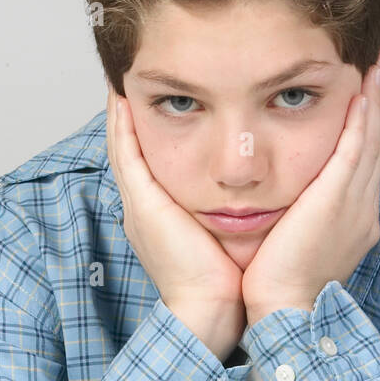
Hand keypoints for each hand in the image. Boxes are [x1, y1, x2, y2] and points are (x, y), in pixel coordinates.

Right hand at [105, 83, 247, 359]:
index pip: (155, 157)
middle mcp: (147, 204)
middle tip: (136, 71)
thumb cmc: (228, 281)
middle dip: (134, 108)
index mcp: (166, 212)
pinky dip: (121, 123)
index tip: (165, 93)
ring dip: (124, 106)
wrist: (212, 311)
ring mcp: (140, 202)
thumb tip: (258, 190)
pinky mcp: (143, 203)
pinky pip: (126, 153)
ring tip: (126, 69)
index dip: (155, 125)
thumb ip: (234, 208)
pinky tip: (121, 93)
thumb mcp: (230, 233)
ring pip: (124, 141)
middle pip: (135, 144)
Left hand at [241, 56, 379, 326]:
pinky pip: (355, 151)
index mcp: (353, 215)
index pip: (367, 152)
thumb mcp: (296, 239)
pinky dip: (362, 118)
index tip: (378, 76)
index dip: (375, 112)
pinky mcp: (338, 203)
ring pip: (374, 136)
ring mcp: (355, 204)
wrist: (283, 314)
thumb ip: (299, 210)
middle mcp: (362, 206)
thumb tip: (290, 192)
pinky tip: (365, 87)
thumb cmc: (278, 287)